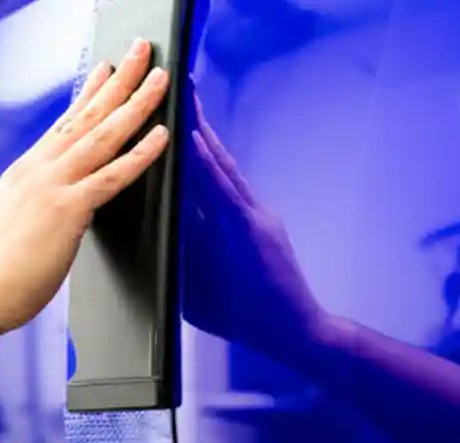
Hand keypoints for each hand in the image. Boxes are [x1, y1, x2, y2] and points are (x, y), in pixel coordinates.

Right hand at [0, 39, 171, 335]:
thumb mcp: (5, 222)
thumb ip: (26, 204)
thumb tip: (36, 204)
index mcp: (24, 173)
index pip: (64, 124)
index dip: (89, 94)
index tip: (105, 71)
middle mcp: (38, 170)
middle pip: (87, 116)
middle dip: (118, 80)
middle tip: (140, 53)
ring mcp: (52, 187)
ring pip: (103, 135)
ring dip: (136, 104)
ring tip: (160, 80)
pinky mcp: (67, 211)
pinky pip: (112, 176)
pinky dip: (139, 153)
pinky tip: (160, 136)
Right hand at [183, 96, 323, 362]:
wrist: (297, 331)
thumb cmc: (247, 321)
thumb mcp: (201, 294)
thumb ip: (184, 256)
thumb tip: (162, 224)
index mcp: (236, 231)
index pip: (208, 178)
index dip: (190, 147)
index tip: (172, 118)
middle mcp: (250, 215)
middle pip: (219, 162)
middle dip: (198, 126)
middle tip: (180, 93)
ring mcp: (260, 217)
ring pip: (228, 171)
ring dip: (208, 141)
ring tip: (190, 114)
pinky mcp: (264, 224)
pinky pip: (236, 189)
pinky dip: (219, 168)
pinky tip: (207, 156)